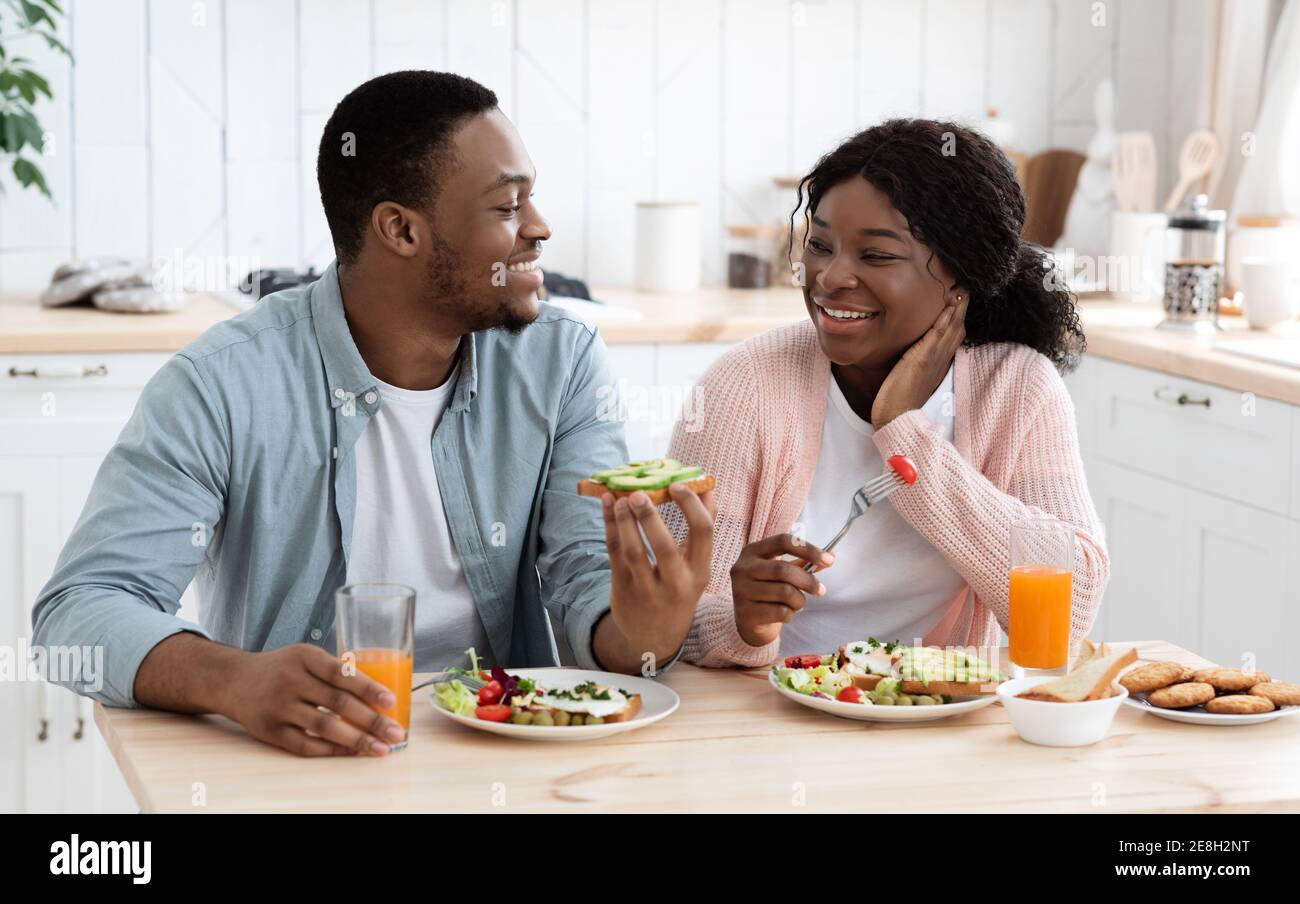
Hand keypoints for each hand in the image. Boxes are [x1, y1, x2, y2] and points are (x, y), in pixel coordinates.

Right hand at [217, 644, 407, 756]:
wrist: (234, 680)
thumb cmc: (281, 668)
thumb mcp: (305, 656)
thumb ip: (335, 670)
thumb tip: (378, 694)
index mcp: (304, 656)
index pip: (342, 673)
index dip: (369, 688)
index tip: (392, 701)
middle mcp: (291, 680)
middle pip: (338, 702)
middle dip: (372, 720)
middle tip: (395, 732)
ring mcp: (279, 707)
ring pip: (324, 726)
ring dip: (356, 740)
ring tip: (380, 748)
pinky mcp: (270, 730)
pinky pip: (305, 744)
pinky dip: (331, 750)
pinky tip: (351, 752)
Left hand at [598, 483, 714, 669]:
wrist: (654, 636)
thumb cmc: (679, 589)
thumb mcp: (697, 566)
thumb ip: (702, 528)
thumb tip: (707, 486)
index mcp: (700, 572)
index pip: (703, 533)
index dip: (691, 505)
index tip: (676, 485)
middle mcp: (677, 583)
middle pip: (665, 546)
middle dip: (650, 516)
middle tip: (639, 493)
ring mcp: (648, 590)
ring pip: (633, 551)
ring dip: (624, 521)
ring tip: (621, 498)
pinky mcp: (623, 590)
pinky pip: (614, 554)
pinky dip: (610, 527)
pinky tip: (609, 506)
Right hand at [731, 534, 833, 646]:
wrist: (747, 621)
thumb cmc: (768, 591)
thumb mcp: (782, 573)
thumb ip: (803, 563)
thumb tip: (830, 555)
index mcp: (752, 551)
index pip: (783, 541)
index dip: (808, 549)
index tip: (829, 560)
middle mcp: (742, 568)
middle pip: (783, 569)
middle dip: (808, 581)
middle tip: (821, 590)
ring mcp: (741, 590)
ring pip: (784, 592)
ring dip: (800, 600)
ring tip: (798, 604)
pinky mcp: (745, 613)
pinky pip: (780, 612)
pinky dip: (791, 614)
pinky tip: (786, 614)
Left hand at [871, 293, 967, 429]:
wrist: (895, 417)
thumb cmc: (898, 399)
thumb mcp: (912, 376)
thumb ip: (916, 362)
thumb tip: (911, 353)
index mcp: (940, 362)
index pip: (954, 335)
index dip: (958, 318)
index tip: (960, 300)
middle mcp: (941, 359)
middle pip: (958, 328)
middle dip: (962, 307)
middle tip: (966, 286)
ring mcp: (934, 358)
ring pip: (952, 327)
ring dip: (958, 307)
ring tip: (962, 288)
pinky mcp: (922, 358)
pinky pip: (937, 334)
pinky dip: (945, 318)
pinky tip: (949, 304)